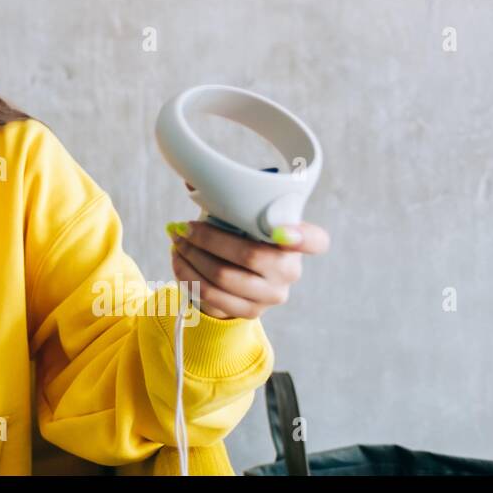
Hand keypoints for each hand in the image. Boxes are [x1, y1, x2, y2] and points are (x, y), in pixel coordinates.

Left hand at [166, 212, 329, 320]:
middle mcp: (290, 270)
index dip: (302, 237)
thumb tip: (193, 182)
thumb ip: (228, 199)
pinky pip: (211, 295)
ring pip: (223, 276)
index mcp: (298, 241)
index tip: (282, 232)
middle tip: (184, 227)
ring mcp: (272, 295)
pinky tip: (178, 259)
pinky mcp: (250, 311)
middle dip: (208, 239)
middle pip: (249, 256)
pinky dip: (187, 274)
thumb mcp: (241, 217)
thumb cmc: (239, 236)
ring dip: (191, 256)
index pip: (316, 241)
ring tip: (176, 241)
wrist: (236, 280)